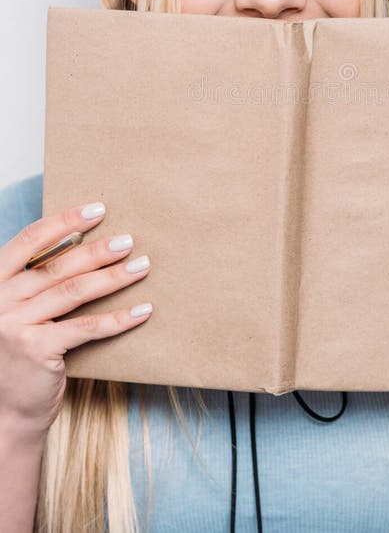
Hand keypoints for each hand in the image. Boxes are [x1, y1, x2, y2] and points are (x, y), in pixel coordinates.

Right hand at [0, 202, 151, 440]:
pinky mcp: (37, 350)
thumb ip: (37, 283)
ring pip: (75, 292)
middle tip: (128, 240)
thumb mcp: (18, 311)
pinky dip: (118, 318)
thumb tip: (84, 245)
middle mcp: (0, 301)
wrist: (5, 412)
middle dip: (98, 250)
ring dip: (113, 277)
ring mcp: (15, 325)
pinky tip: (142, 310)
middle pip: (58, 266)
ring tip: (142, 266)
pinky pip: (86, 328)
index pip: (29, 240)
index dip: (64, 221)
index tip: (97, 209)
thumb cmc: (19, 354)